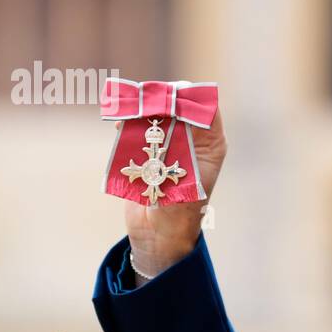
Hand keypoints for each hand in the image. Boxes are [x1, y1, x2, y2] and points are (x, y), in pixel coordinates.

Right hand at [121, 105, 227, 277]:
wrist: (159, 232)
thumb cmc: (180, 211)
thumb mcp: (186, 179)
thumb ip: (181, 150)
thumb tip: (170, 119)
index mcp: (211, 145)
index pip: (206, 108)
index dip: (188, 98)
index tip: (168, 98)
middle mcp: (193, 139)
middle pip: (179, 105)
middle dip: (161, 99)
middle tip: (143, 100)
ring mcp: (170, 142)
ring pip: (157, 112)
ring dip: (142, 108)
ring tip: (129, 109)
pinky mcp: (148, 149)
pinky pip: (139, 127)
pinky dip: (128, 121)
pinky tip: (120, 123)